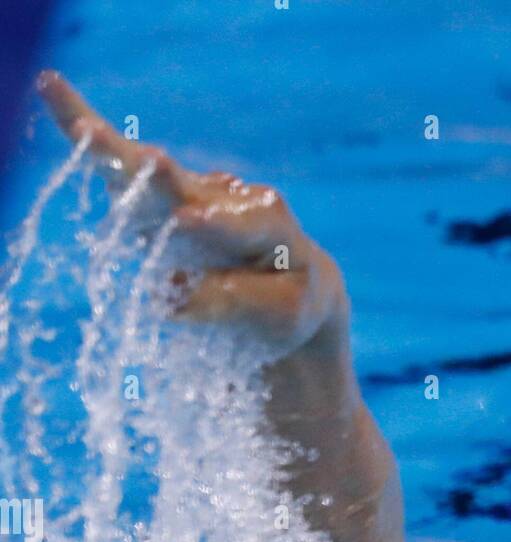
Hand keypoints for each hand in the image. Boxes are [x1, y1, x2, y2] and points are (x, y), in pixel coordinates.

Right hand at [38, 70, 346, 340]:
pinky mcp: (161, 198)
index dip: (217, 224)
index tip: (188, 221)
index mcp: (269, 224)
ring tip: (81, 126)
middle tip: (146, 161)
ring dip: (112, 151)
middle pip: (187, 189)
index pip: (243, 224)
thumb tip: (168, 299)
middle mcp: (227, 197)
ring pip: (147, 173)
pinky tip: (58, 99)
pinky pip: (124, 172)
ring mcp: (191, 193)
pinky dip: (97, 148)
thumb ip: (237, 303)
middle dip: (160, 179)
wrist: (290, 278)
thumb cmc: (290, 301)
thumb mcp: (283, 313)